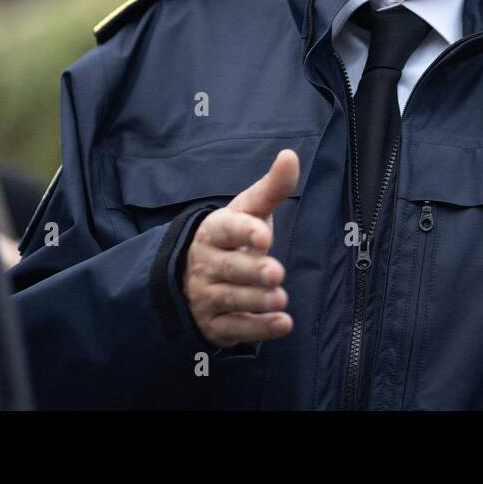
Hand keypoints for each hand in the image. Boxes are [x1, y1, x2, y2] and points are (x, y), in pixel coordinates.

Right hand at [183, 149, 299, 347]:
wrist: (192, 278)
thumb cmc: (232, 237)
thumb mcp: (249, 210)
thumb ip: (272, 188)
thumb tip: (291, 155)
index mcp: (215, 231)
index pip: (227, 229)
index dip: (244, 232)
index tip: (264, 235)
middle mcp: (207, 263)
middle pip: (229, 268)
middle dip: (252, 271)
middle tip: (276, 273)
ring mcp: (208, 295)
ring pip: (232, 299)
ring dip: (257, 300)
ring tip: (280, 298)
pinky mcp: (216, 324)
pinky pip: (236, 328)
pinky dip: (258, 328)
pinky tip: (282, 324)